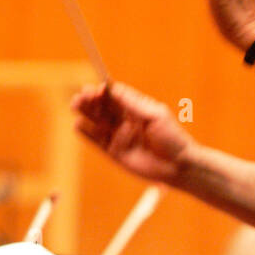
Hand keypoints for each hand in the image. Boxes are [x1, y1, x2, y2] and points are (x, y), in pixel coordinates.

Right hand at [72, 81, 194, 184]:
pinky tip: (78, 124)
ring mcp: (119, 136)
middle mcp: (125, 121)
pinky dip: (86, 133)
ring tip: (75, 105)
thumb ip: (132, 104)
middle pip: (103, 107)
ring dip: (86, 113)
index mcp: (136, 109)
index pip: (114, 96)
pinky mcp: (115, 152)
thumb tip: (111, 88)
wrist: (178, 166)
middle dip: (91, 100)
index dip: (103, 92)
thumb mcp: (154, 116)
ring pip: (97, 122)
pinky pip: (97, 141)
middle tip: (80, 96)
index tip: (94, 88)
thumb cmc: (172, 138)